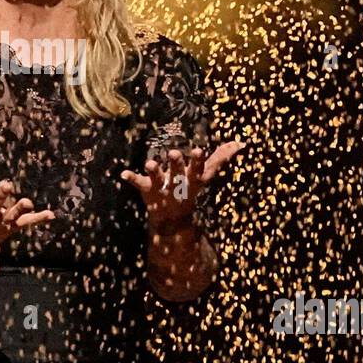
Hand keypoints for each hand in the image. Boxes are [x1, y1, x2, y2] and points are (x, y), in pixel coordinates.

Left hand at [121, 141, 242, 231]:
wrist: (173, 219)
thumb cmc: (190, 189)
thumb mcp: (205, 176)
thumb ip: (220, 159)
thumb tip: (239, 143)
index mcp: (191, 179)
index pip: (197, 169)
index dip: (197, 161)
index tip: (198, 150)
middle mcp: (177, 183)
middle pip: (177, 173)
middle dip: (175, 164)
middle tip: (173, 152)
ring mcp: (161, 188)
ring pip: (157, 178)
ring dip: (153, 171)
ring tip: (149, 163)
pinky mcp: (147, 190)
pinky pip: (138, 183)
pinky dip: (131, 178)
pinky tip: (123, 173)